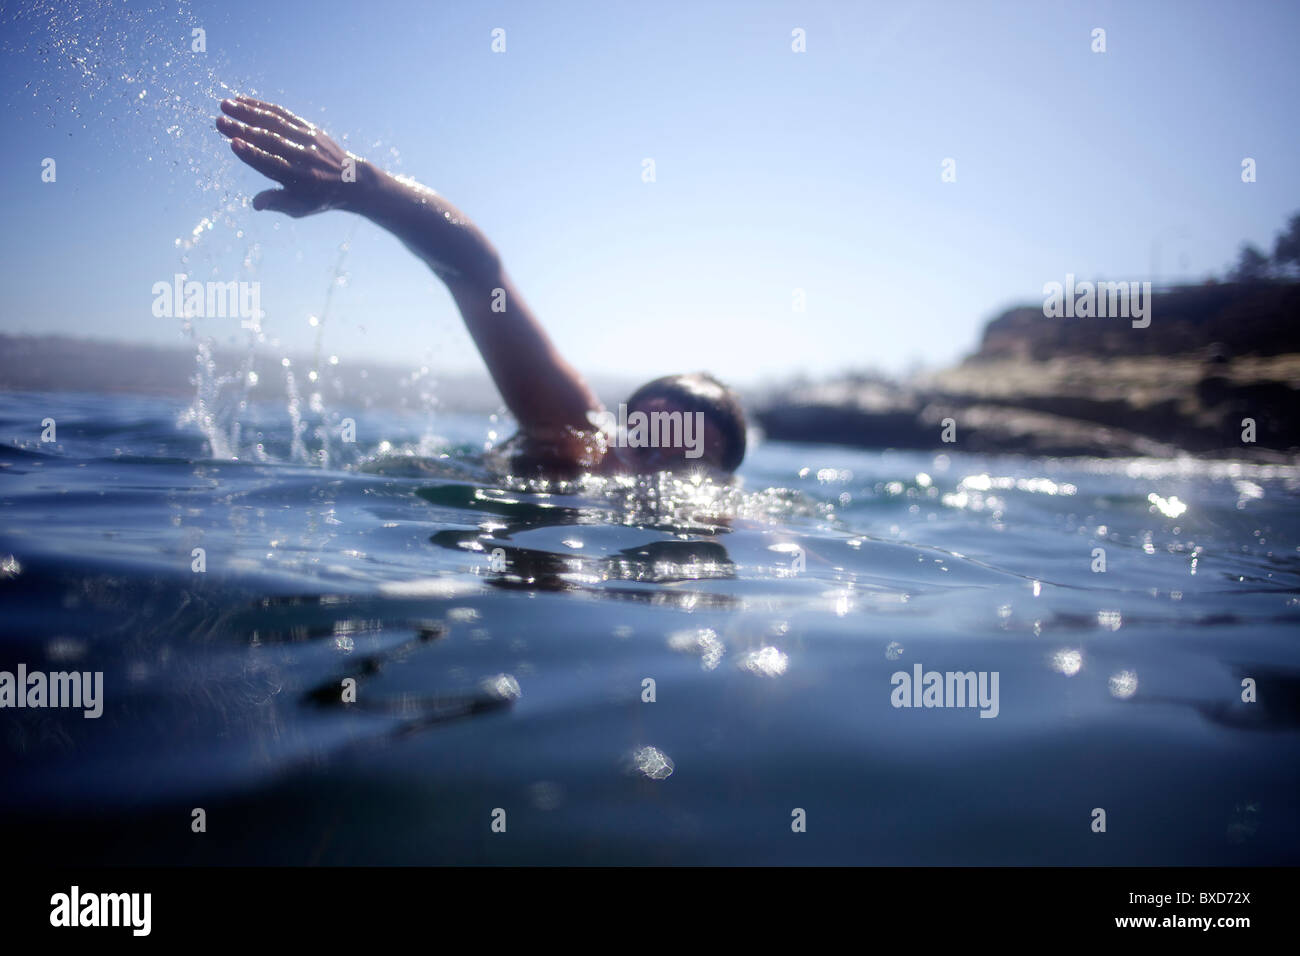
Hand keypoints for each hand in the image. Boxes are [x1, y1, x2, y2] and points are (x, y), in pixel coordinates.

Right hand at [216, 95, 363, 216]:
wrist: (352, 180)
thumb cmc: (319, 198)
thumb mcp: (301, 207)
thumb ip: (277, 202)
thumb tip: (255, 204)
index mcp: (300, 179)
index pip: (273, 164)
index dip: (253, 155)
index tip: (233, 144)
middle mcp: (304, 156)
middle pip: (271, 141)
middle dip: (244, 130)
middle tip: (219, 122)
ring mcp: (307, 139)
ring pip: (275, 122)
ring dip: (249, 112)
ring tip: (225, 105)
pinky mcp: (308, 128)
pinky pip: (283, 115)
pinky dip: (263, 106)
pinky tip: (243, 100)